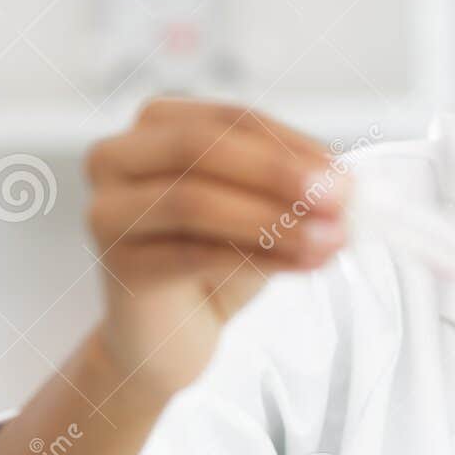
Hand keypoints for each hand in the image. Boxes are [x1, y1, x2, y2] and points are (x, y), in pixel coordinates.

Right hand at [86, 100, 346, 398]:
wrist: (169, 335)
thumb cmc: (214, 263)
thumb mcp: (257, 210)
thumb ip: (289, 189)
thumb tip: (340, 185)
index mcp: (156, 123)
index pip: (232, 118)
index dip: (293, 144)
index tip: (345, 176)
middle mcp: (117, 156)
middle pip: (201, 146)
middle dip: (278, 172)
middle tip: (337, 200)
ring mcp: (108, 209)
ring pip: (194, 201)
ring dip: (273, 219)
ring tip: (329, 240)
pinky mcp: (118, 263)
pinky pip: (194, 253)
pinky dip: (259, 257)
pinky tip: (304, 265)